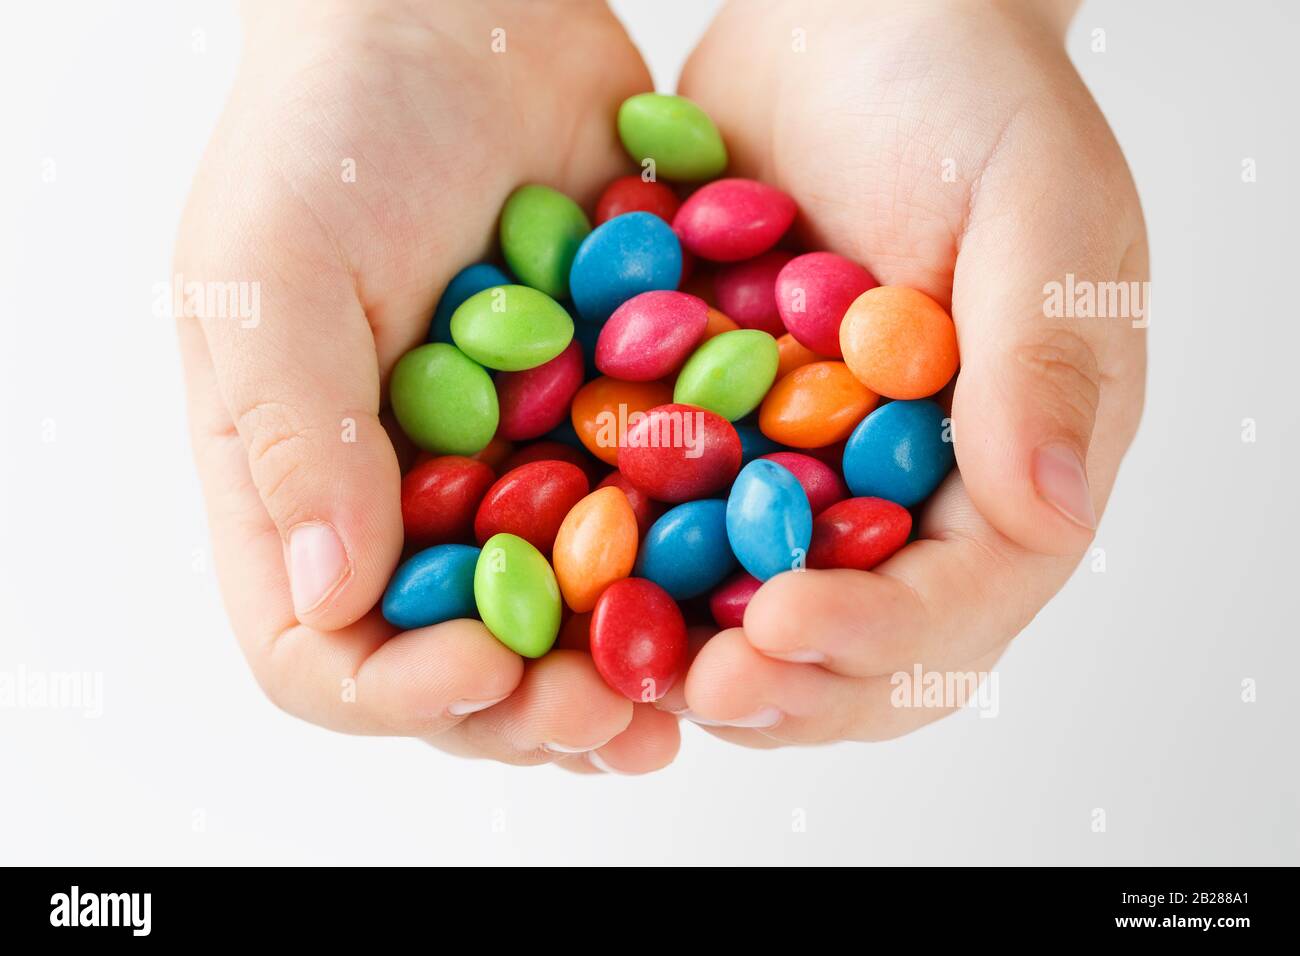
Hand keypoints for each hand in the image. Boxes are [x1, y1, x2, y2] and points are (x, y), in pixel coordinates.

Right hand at [175, 0, 678, 772]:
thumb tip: (329, 596)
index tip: (488, 667)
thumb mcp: (272, 264)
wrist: (468, 15)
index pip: (323, 652)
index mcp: (308, 489)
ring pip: (573, 618)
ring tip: (701, 689)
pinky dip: (701, 563)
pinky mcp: (613, 422)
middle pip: (463, 661)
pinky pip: (655, 521)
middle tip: (615, 718)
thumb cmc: (335, 127)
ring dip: (632, 667)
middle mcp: (415, 503)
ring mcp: (519, 471)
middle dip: (537, 706)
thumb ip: (292, 429)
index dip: (401, 691)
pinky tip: (757, 581)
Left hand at [663, 0, 1146, 742]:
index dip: (880, 637)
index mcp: (1006, 461)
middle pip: (860, 644)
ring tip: (614, 669)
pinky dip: (628, 570)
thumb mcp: (1035, 205)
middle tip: (694, 688)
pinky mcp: (723, 441)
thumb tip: (1054, 516)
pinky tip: (562, 584)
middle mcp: (911, 496)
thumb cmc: (963, 95)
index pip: (964, 598)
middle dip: (782, 682)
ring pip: (758, 611)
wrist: (844, 23)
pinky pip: (676, 533)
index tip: (783, 627)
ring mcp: (810, 477)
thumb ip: (1043, 357)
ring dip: (693, 655)